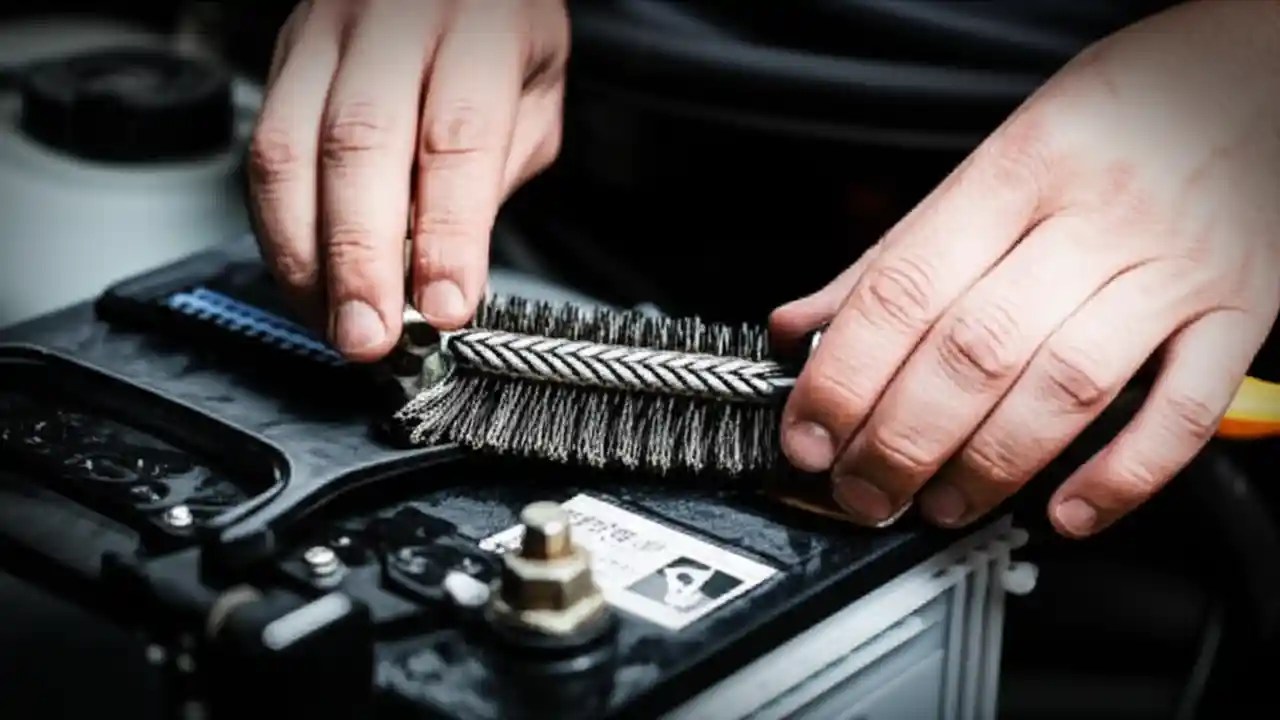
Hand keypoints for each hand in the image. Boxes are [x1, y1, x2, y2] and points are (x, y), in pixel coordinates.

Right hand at [248, 0, 568, 359]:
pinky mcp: (280, 60)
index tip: (442, 307)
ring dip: (306, 259)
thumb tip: (443, 273)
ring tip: (337, 324)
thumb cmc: (496, 28)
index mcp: (478, 26)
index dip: (446, 234)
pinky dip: (283, 234)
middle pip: (357, 147)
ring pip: (287, 154)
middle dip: (360, 261)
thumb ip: (491, 176)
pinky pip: (262, 156)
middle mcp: (389, 22)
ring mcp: (321, 35)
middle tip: (370, 336)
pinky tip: (311, 280)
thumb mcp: (532, 94)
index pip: (457, 139)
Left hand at [771, 1, 1279, 537]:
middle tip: (862, 489)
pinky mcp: (1240, 311)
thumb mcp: (997, 154)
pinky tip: (1069, 511)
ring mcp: (1173, 268)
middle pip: (975, 349)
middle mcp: (1094, 217)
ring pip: (1067, 386)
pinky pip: (1184, 408)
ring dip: (989, 465)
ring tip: (940, 505)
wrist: (1253, 74)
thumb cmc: (1121, 114)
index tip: (809, 436)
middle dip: (901, 440)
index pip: (905, 288)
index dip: (844, 376)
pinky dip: (1123, 475)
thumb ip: (900, 251)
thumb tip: (803, 327)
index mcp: (1016, 169)